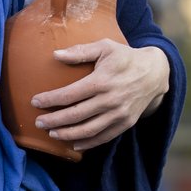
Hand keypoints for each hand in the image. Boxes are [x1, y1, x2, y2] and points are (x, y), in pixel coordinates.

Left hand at [32, 42, 170, 151]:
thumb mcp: (105, 46)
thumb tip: (55, 54)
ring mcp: (119, 114)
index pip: (69, 94)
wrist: (154, 73)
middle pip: (75, 115)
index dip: (50, 100)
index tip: (35, 102)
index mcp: (102, 81)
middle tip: (38, 123)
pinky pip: (103, 138)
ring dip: (67, 134)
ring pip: (88, 130)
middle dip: (54, 121)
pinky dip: (87, 143)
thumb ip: (80, 51)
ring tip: (52, 133)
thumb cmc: (125, 57)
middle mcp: (110, 100)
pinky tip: (73, 144)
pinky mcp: (125, 123)